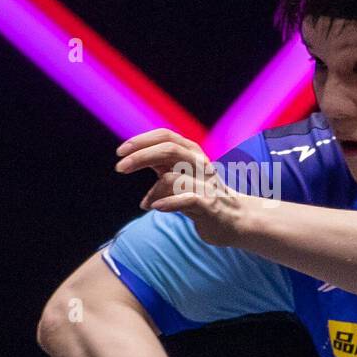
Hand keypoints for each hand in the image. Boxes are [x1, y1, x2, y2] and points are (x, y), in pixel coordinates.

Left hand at [115, 128, 254, 245]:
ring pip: (172, 177)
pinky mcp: (210, 205)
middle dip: (140, 157)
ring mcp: (206, 184)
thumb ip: (161, 164)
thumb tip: (131, 157)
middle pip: (168, 150)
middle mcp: (200, 164)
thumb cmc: (203, 196)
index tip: (120, 152)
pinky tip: (154, 207)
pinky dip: (167, 202)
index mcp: (193, 153)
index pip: (166, 136)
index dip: (141, 141)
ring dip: (152, 191)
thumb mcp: (182, 175)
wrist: (236, 219)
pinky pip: (186, 200)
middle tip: (120, 167)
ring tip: (147, 203)